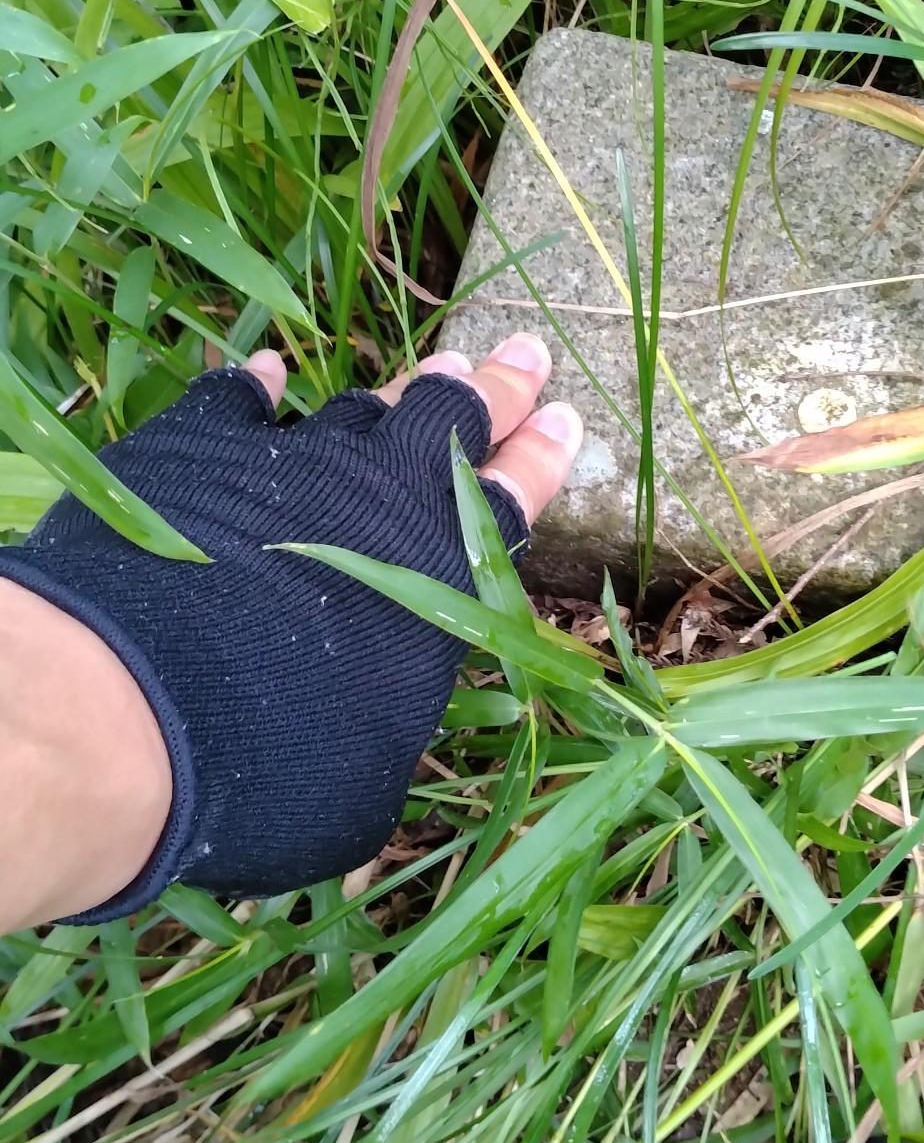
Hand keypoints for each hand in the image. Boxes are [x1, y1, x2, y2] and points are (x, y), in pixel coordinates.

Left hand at [0, 338, 581, 928]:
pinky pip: (238, 398)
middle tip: (526, 354)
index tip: (566, 420)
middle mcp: (375, 497)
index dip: (541, 459)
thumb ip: (376, 745)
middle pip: (453, 421)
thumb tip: (361, 774)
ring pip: (361, 407)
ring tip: (434, 365)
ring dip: (400, 389)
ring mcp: (288, 459)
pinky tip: (265, 373)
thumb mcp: (358, 788)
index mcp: (439, 573)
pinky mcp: (197, 445)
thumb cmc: (275, 767)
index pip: (509, 500)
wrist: (137, 702)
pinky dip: (256, 386)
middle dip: (497, 387)